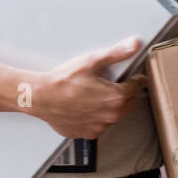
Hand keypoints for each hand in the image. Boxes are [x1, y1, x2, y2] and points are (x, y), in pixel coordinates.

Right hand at [26, 36, 146, 138]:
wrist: (41, 97)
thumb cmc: (63, 81)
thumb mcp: (92, 61)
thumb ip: (116, 53)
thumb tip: (134, 45)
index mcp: (116, 97)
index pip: (136, 87)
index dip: (136, 80)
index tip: (136, 78)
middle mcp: (110, 115)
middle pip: (128, 103)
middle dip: (126, 94)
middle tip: (115, 85)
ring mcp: (98, 126)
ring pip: (113, 116)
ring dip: (110, 107)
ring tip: (96, 95)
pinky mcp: (86, 133)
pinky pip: (97, 125)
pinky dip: (95, 117)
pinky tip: (85, 107)